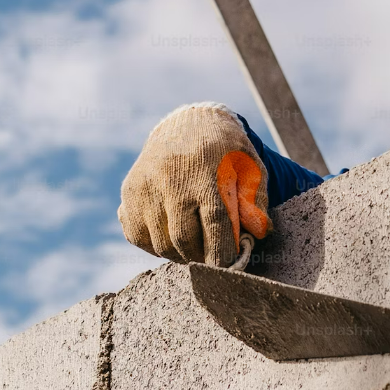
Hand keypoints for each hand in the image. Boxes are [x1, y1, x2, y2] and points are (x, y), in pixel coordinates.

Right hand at [118, 104, 270, 265]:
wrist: (188, 123)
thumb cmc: (226, 152)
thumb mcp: (250, 167)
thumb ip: (255, 200)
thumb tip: (259, 232)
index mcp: (206, 172)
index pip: (214, 223)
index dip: (221, 252)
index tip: (229, 266)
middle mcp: (171, 180)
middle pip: (184, 239)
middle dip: (201, 257)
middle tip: (212, 257)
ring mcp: (146, 186)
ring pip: (160, 243)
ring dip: (179, 254)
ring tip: (194, 246)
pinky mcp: (129, 192)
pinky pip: (138, 236)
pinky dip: (155, 245)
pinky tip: (171, 235)